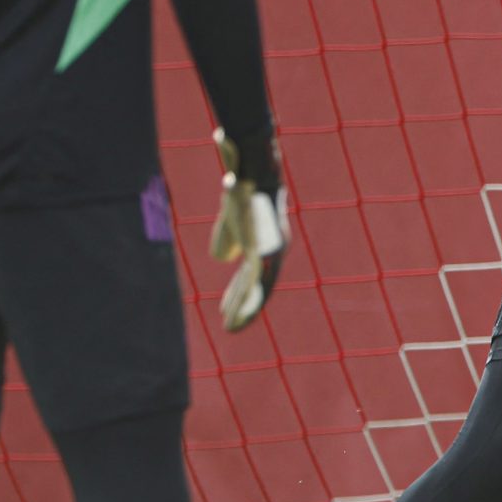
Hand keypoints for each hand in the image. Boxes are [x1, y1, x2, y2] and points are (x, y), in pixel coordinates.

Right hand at [210, 128, 288, 331]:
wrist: (248, 173)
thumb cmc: (239, 191)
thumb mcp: (231, 220)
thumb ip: (228, 239)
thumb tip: (226, 258)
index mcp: (270, 243)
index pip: (257, 274)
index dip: (242, 293)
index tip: (227, 310)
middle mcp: (276, 249)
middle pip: (259, 285)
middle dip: (244, 306)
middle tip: (230, 326)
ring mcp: (272, 251)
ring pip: (258, 289)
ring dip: (244, 310)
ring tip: (231, 328)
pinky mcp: (264, 251)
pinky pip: (254, 283)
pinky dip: (244, 302)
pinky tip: (234, 317)